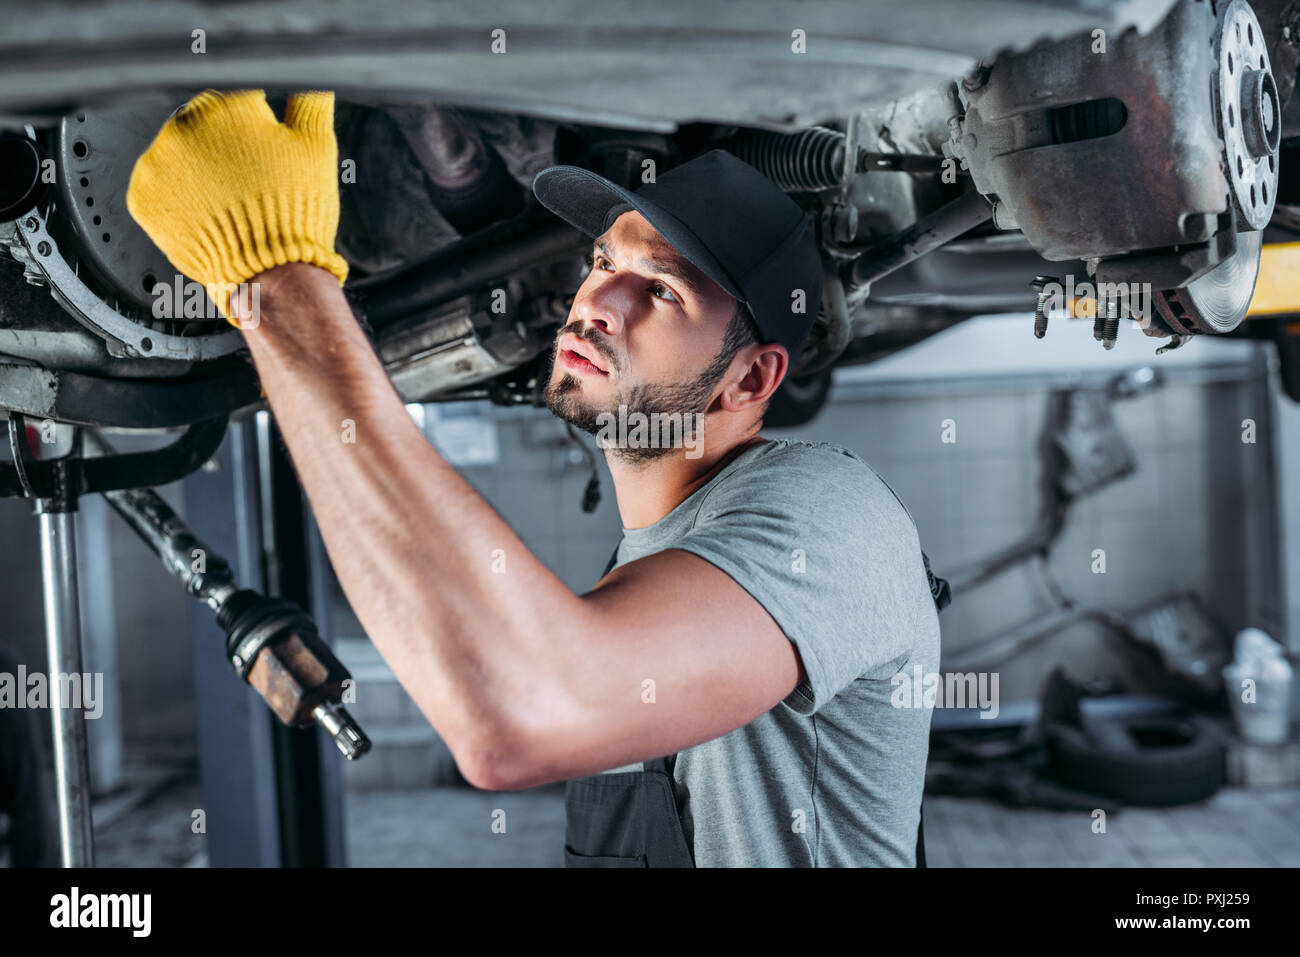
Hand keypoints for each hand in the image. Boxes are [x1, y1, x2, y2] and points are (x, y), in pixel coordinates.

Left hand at [126, 89, 347, 326]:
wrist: (270, 272)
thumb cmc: (295, 212)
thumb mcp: (317, 147)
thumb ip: (309, 100)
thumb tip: (311, 78)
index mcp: (225, 105)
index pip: (236, 99)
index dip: (255, 127)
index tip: (264, 152)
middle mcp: (183, 126)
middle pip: (203, 126)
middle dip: (224, 148)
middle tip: (250, 182)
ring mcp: (157, 163)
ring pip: (179, 156)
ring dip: (198, 171)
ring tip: (229, 201)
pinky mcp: (142, 197)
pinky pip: (159, 188)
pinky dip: (178, 199)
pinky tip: (206, 213)